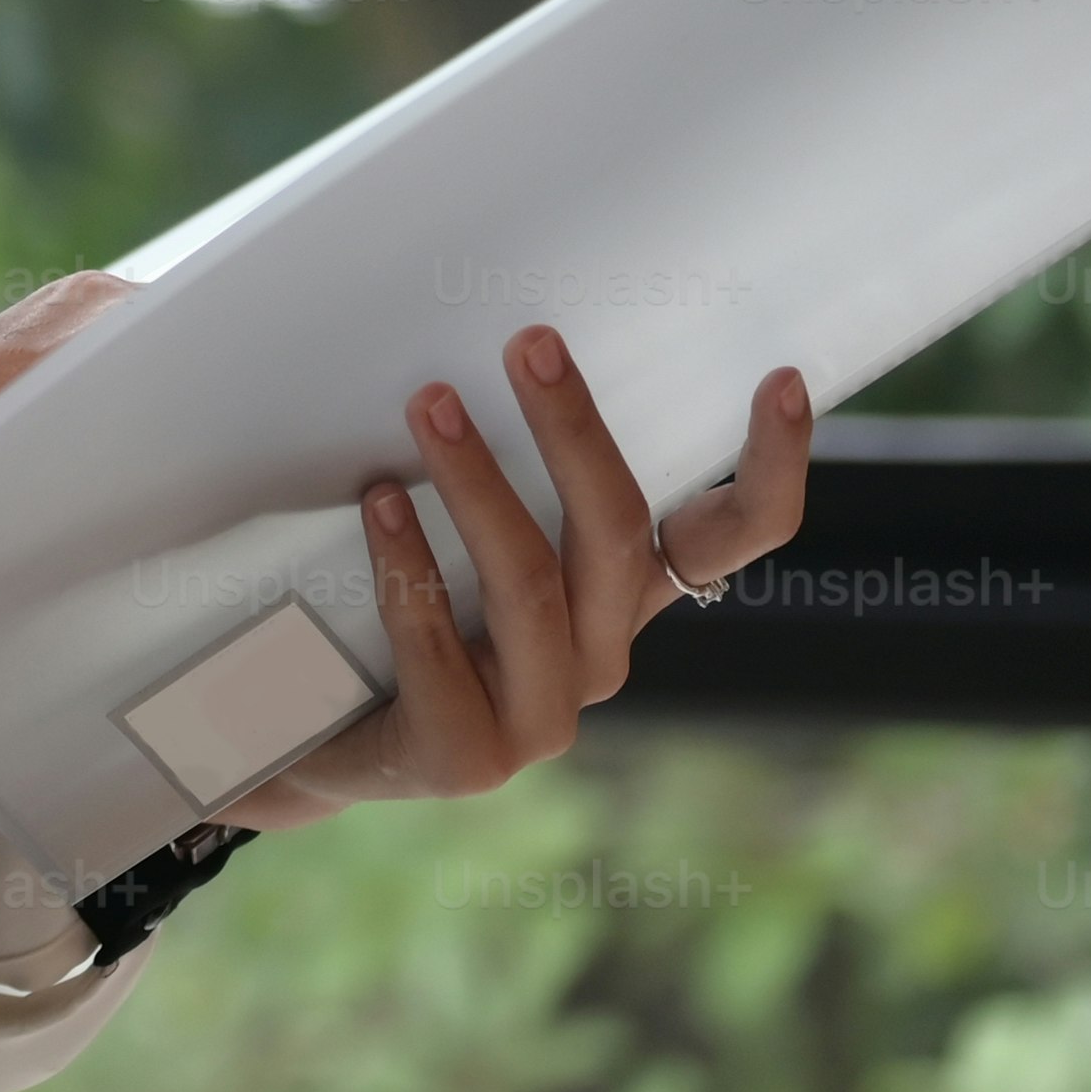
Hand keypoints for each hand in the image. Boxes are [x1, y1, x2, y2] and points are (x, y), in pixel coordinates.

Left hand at [223, 329, 813, 828]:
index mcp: (623, 596)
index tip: (781, 379)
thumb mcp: (458, 527)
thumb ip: (496, 460)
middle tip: (529, 343)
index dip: (772, 469)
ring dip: (479, 484)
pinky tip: (380, 501)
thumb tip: (482, 333)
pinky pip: (439, 650)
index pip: (731, 539)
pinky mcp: (465, 758)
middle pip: (619, 536)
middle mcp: (600, 656)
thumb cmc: (391, 601)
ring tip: (427, 402)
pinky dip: (410, 568)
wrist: (309, 730)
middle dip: (576, 431)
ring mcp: (540, 718)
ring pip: (531, 587)